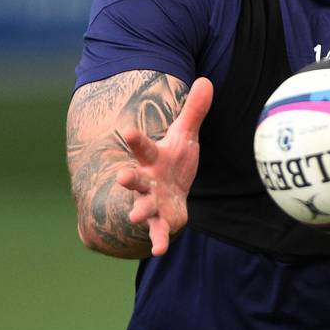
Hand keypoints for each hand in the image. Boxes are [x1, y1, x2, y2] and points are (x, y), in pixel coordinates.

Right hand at [115, 77, 213, 255]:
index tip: (127, 130)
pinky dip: (159, 240)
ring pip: (142, 207)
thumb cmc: (174, 160)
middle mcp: (147, 180)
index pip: (143, 146)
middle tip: (122, 177)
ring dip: (139, 212)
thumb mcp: (186, 134)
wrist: (170, 190)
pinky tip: (159, 250)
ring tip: (135, 217)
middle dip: (129, 179)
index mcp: (153, 158)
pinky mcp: (162, 220)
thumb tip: (207, 80)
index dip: (136, 139)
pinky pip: (159, 232)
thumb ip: (194, 110)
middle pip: (136, 178)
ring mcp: (152, 202)